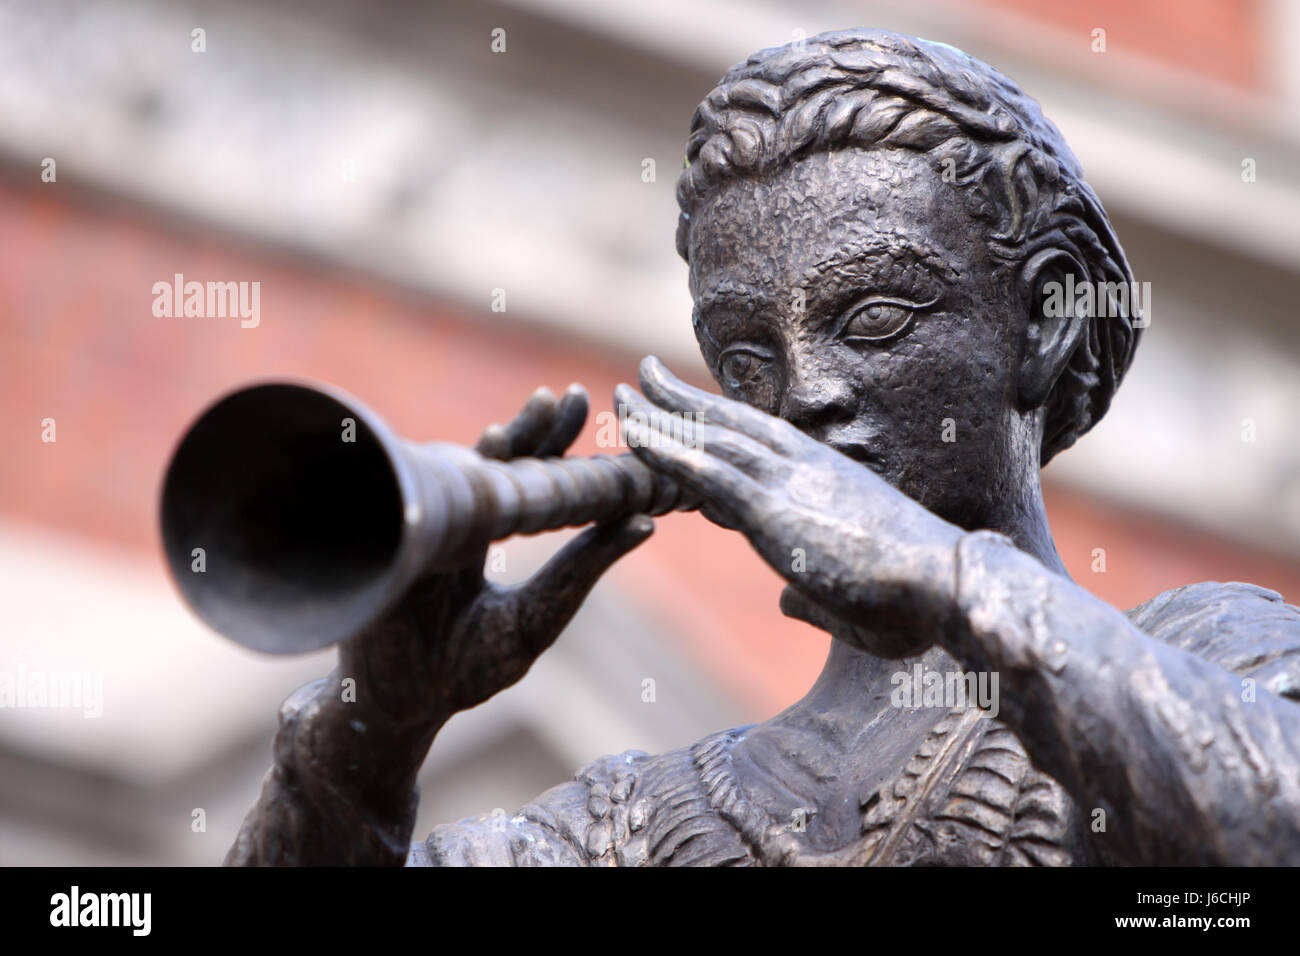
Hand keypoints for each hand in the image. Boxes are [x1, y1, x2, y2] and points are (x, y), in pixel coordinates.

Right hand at [339, 384, 653, 728]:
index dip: (559, 442)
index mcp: (491, 528)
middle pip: (497, 459)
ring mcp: (418, 528)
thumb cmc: (466, 668)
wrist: (398, 708)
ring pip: (455, 469)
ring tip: (528, 422)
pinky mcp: (386, 545)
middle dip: (532, 428)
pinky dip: (434, 478)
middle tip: (569, 399)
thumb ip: (582, 568)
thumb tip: (646, 524)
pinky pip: (408, 500)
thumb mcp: (537, 617)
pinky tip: (472, 462)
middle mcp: (454, 517)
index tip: (592, 410)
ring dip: (490, 445)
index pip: (531, 476)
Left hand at [616, 356, 961, 657]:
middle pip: (731, 424)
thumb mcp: (854, 600)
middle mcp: (805, 469)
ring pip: (710, 437)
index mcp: (827, 482)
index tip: (685, 416)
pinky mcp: (772, 508)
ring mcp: (787, 483)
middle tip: (642, 376)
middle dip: (683, 399)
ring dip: (660, 414)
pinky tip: (633, 434)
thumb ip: (813, 596)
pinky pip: (705, 470)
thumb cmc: (916, 599)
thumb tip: (785, 602)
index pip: (761, 446)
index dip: (719, 427)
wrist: (946, 584)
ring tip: (620, 395)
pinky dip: (666, 449)